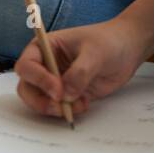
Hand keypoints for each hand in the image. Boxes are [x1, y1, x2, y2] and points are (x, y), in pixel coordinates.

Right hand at [14, 17, 147, 118]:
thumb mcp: (95, 53)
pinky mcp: (67, 94)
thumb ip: (79, 73)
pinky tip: (85, 103)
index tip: (58, 89)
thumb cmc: (108, 41)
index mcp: (44, 47)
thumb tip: (66, 95)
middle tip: (60, 105)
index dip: (38, 79)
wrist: (127, 50)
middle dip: (40, 100)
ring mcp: (55, 81)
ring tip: (79, 104)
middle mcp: (45, 65)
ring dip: (55, 108)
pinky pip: (58, 108)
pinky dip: (68, 111)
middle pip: (27, 88)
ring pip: (40, 101)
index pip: (26, 65)